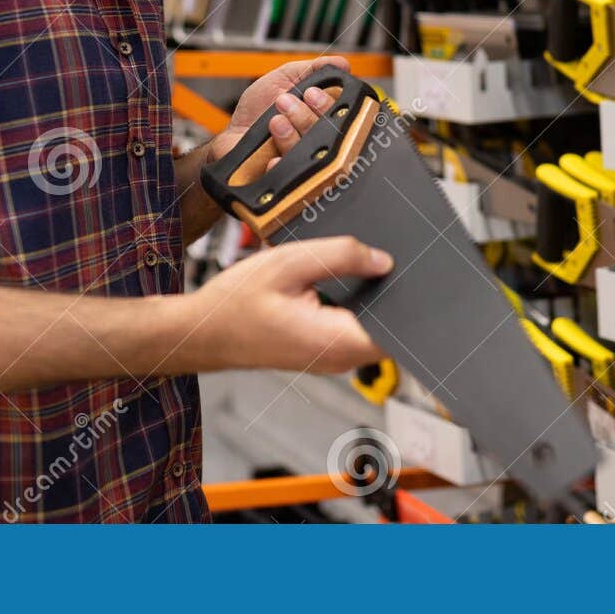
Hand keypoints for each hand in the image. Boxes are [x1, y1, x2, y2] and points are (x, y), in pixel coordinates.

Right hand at [185, 235, 391, 373]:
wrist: (203, 332)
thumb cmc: (235, 303)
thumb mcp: (289, 263)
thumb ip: (340, 255)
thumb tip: (382, 259)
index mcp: (335, 340)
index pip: (400, 330)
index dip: (410, 300)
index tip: (411, 272)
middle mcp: (340, 358)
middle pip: (390, 326)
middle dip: (388, 292)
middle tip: (376, 259)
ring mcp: (332, 359)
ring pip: (371, 326)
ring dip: (366, 297)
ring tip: (348, 269)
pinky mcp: (323, 352)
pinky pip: (352, 328)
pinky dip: (350, 305)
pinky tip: (333, 283)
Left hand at [207, 55, 349, 168]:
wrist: (232, 135)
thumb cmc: (257, 110)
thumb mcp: (283, 79)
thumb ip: (311, 69)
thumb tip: (341, 64)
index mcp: (320, 119)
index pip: (340, 115)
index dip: (327, 105)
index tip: (310, 92)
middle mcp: (316, 141)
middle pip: (327, 135)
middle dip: (304, 115)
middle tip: (284, 101)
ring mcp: (301, 162)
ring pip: (308, 151)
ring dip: (289, 133)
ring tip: (273, 120)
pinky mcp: (284, 178)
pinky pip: (290, 175)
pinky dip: (280, 165)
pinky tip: (271, 157)